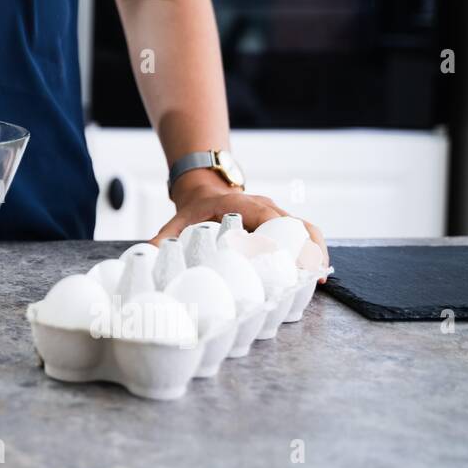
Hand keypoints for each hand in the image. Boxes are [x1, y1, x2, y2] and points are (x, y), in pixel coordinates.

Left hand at [151, 169, 328, 268]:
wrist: (205, 189)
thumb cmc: (194, 208)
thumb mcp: (178, 220)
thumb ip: (165, 237)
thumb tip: (149, 254)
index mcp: (242, 204)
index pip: (268, 218)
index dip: (280, 239)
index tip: (288, 261)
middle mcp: (265, 206)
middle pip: (294, 225)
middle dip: (305, 250)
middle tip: (310, 278)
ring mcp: (277, 213)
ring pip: (306, 228)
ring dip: (315, 251)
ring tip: (319, 278)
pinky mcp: (282, 223)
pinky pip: (304, 233)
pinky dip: (313, 250)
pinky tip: (316, 275)